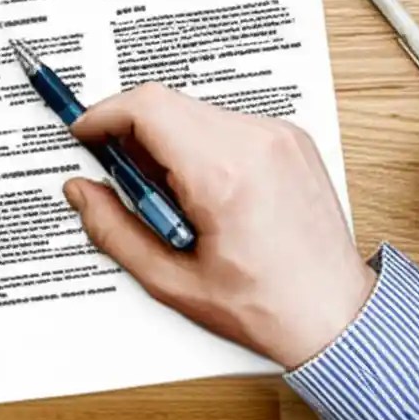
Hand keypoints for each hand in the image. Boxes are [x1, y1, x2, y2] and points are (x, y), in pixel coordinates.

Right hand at [62, 84, 375, 367]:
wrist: (336, 314)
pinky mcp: (292, 139)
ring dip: (170, 143)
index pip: (146, 108)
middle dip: (133, 135)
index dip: (103, 115)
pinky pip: (229, 124)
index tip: (84, 133)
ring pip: (197, 112)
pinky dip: (205, 147)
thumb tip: (82, 193)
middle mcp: (256, 142)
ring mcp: (279, 136)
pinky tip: (208, 194)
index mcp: (223, 175)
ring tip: (176, 202)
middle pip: (168, 104)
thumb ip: (114, 230)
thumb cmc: (267, 306)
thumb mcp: (173, 280)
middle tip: (125, 183)